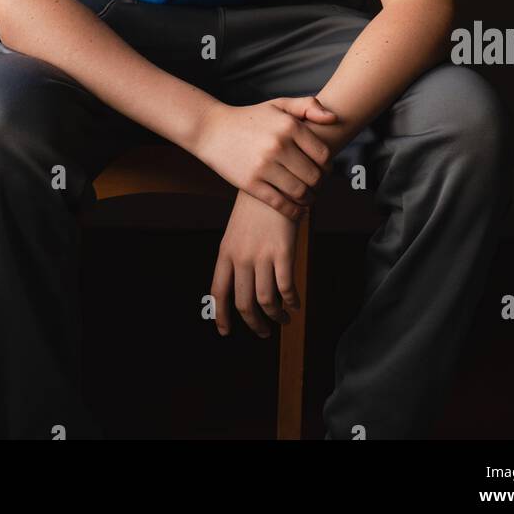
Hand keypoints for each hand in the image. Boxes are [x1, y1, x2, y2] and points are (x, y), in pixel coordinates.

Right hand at [193, 96, 337, 219]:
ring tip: (308, 198)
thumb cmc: (250, 118)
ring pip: (300, 192)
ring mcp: (264, 166)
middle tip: (316, 186)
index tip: (323, 170)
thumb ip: (308, 106)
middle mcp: (278, 145)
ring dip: (309, 200)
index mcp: (289, 126)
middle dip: (319, 184)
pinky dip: (293, 211)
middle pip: (314, 176)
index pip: (323, 154)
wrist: (211, 130)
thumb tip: (334, 118)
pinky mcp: (251, 183)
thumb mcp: (278, 104)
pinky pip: (281, 203)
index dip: (327, 166)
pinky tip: (297, 210)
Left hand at [211, 190, 301, 337]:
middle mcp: (241, 257)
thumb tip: (243, 284)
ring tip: (282, 319)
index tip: (225, 331)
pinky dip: (291, 301)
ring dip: (275, 316)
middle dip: (253, 324)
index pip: (218, 292)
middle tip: (262, 333)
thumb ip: (237, 256)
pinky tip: (295, 303)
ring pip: (266, 301)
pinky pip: (286, 287)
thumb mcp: (237, 230)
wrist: (273, 180)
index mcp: (225, 252)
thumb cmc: (256, 206)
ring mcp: (262, 255)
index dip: (222, 316)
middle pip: (244, 303)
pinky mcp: (284, 252)